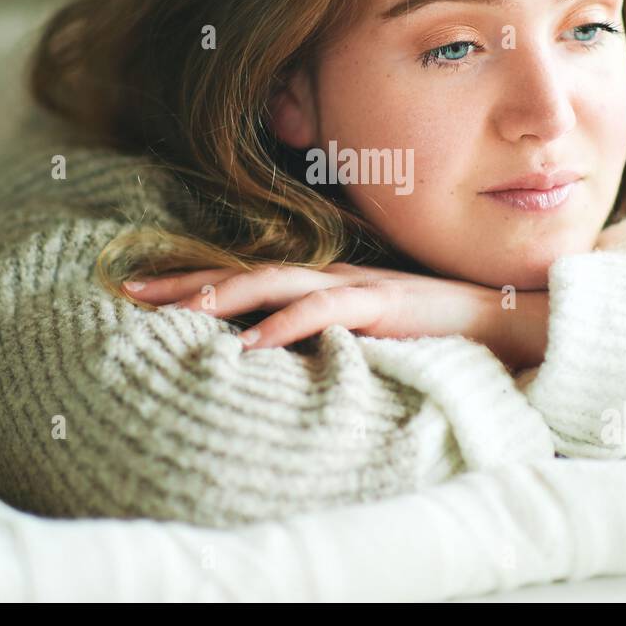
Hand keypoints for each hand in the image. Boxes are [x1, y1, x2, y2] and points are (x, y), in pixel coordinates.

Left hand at [120, 263, 548, 371]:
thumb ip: (321, 335)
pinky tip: (252, 344)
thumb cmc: (429, 329)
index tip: (137, 290)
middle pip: (246, 273)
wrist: (498, 316)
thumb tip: (267, 353)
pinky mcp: (383, 305)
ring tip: (179, 311)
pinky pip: (327, 312)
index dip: (192, 281)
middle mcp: (330, 276)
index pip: (245, 278)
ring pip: (278, 283)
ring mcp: (356, 286)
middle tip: (128, 291)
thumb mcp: (362, 332)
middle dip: (187, 282)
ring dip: (226, 295)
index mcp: (321, 283)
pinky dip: (287, 325)